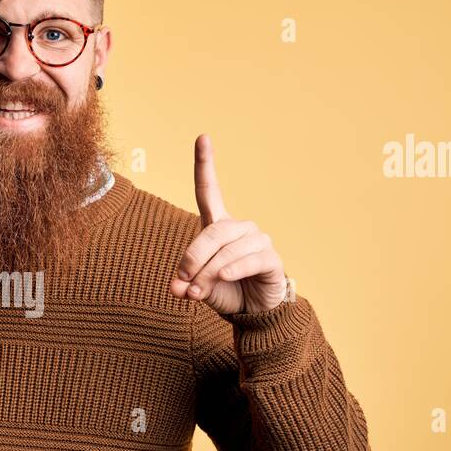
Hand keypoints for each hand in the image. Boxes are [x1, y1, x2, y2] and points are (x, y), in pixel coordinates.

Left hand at [169, 135, 288, 314]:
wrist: (252, 313)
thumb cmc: (225, 291)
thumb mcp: (198, 287)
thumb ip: (186, 283)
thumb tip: (179, 287)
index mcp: (218, 226)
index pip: (209, 190)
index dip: (206, 165)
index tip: (203, 137)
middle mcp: (239, 228)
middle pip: (213, 231)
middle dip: (193, 257)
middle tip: (183, 281)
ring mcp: (258, 241)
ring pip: (228, 249)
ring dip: (209, 271)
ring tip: (198, 291)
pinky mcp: (271, 258)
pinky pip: (249, 259)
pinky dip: (233, 269)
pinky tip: (224, 278)